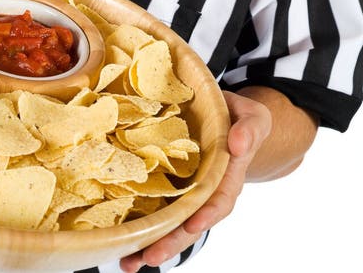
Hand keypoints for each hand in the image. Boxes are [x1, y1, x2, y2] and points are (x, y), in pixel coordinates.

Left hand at [120, 90, 271, 271]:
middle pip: (191, 222)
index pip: (220, 200)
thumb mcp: (253, 118)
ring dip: (151, 243)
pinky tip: (120, 240)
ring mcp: (186, 191)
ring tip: (130, 262)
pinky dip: (140, 224)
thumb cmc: (240, 118)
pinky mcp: (168, 184)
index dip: (207, 214)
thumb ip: (249, 130)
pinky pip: (155, 206)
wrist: (225, 117)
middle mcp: (206, 191)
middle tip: (150, 257)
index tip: (192, 225)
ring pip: (171, 222)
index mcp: (228, 177)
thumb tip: (239, 144)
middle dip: (172, 242)